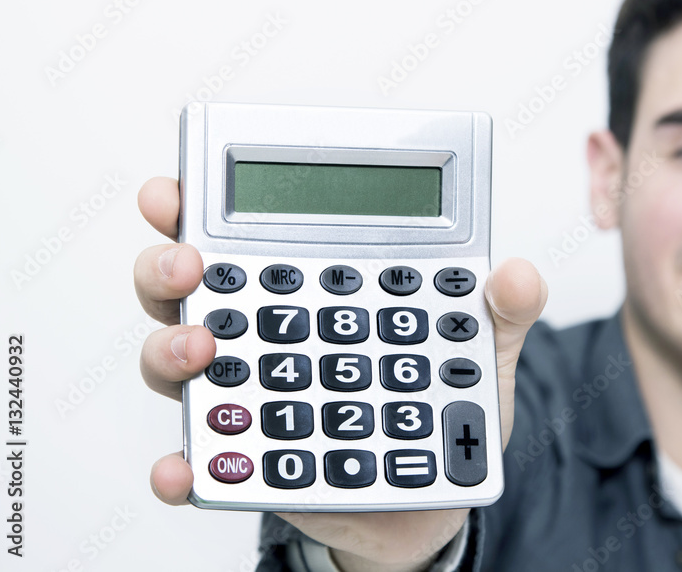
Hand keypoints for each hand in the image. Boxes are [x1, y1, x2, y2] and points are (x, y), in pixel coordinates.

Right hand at [134, 176, 547, 571]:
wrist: (441, 488)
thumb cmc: (442, 402)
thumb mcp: (478, 348)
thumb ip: (501, 309)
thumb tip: (515, 274)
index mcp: (312, 289)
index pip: (245, 234)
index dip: (196, 207)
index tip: (173, 192)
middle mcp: (267, 334)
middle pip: (190, 288)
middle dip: (166, 265)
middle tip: (188, 263)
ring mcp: (253, 397)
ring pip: (178, 363)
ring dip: (171, 350)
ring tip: (201, 351)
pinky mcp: (253, 463)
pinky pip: (203, 463)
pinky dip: (184, 466)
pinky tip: (184, 469)